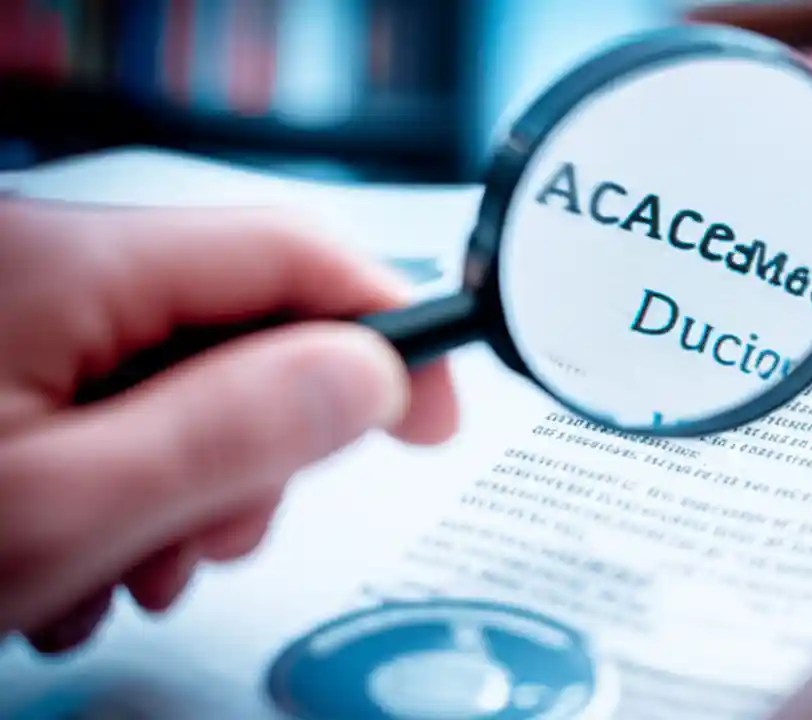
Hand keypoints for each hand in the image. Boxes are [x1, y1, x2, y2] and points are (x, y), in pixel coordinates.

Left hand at [0, 198, 456, 652]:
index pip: (295, 251)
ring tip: (132, 564)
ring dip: (199, 481)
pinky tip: (94, 546)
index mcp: (70, 261)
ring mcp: (29, 305)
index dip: (390, 330)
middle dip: (265, 444)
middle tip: (224, 529)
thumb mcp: (70, 508)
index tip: (433, 415)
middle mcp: (52, 259)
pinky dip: (141, 479)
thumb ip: (232, 433)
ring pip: (194, 376)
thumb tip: (370, 375)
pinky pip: (132, 399)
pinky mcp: (16, 350)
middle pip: (246, 326)